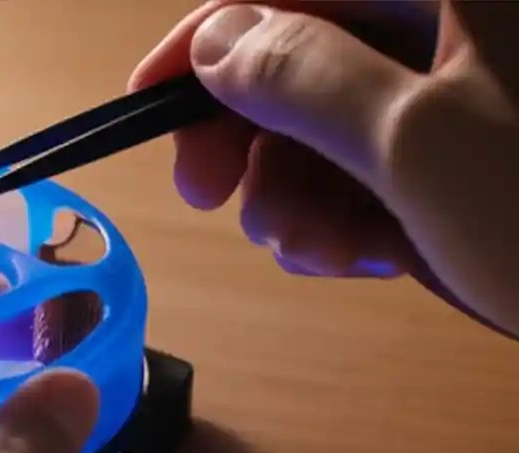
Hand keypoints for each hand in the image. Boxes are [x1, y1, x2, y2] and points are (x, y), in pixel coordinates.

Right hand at [131, 0, 518, 337]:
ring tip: (318, 253)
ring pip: (336, 116)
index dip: (209, 35)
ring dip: (299, 190)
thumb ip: (302, 77)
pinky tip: (361, 257)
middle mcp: (460, 22)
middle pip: (309, 49)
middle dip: (254, 133)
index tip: (146, 104)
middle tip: (213, 202)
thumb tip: (216, 39)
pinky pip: (381, 161)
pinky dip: (351, 211)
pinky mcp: (478, 147)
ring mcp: (472, 85)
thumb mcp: (417, 145)